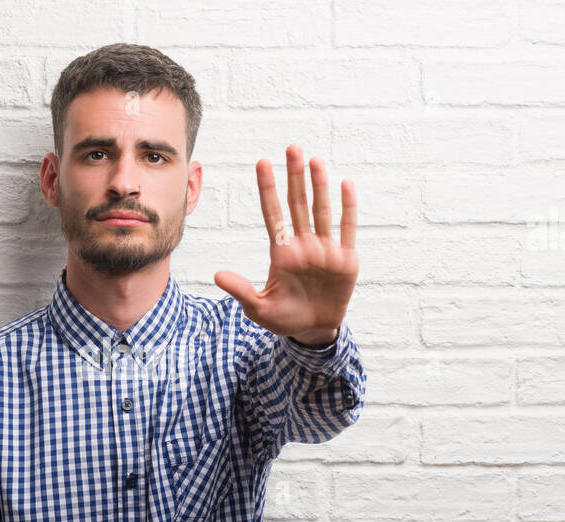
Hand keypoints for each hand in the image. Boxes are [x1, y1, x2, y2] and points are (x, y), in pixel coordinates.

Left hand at [214, 144, 358, 344]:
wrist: (314, 331)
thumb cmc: (285, 318)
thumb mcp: (259, 308)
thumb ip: (241, 290)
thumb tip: (217, 276)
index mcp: (282, 253)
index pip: (272, 213)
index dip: (268, 188)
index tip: (262, 163)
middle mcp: (303, 245)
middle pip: (297, 204)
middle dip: (295, 176)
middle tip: (292, 147)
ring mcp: (325, 250)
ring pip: (322, 211)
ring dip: (319, 185)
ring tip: (315, 160)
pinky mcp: (345, 260)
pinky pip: (346, 229)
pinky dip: (347, 208)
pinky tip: (345, 184)